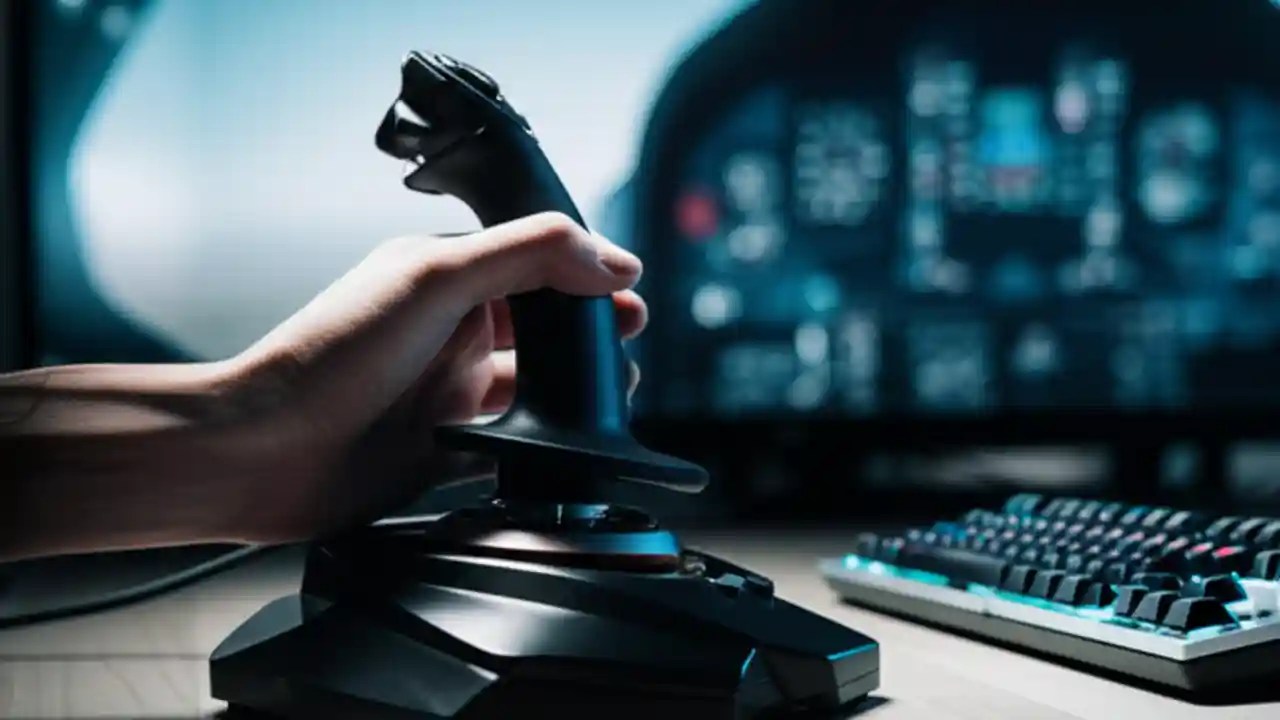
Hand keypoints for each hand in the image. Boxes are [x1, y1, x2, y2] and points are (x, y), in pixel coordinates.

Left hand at [227, 213, 645, 542]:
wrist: (261, 452)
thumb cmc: (328, 357)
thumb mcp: (434, 277)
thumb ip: (527, 255)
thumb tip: (612, 259)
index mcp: (444, 277)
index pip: (533, 263)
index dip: (585, 276)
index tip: (627, 294)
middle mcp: (448, 333)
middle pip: (542, 329)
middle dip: (590, 338)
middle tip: (624, 348)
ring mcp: (445, 394)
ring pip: (534, 390)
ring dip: (573, 395)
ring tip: (606, 400)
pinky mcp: (442, 451)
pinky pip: (509, 449)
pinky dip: (540, 448)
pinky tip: (560, 448)